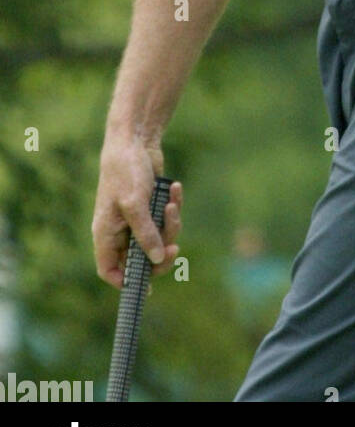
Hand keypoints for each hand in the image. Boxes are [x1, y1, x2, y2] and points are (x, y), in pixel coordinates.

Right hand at [93, 142, 181, 289]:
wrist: (136, 140)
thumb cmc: (126, 170)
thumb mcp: (135, 203)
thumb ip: (145, 233)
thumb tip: (155, 259)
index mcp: (106, 232)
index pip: (108, 269)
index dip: (124, 282)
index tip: (145, 287)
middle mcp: (120, 230)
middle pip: (140, 258)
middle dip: (160, 253)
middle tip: (176, 249)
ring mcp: (136, 219)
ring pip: (158, 239)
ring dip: (171, 224)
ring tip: (173, 203)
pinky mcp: (151, 208)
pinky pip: (166, 219)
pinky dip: (173, 207)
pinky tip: (175, 188)